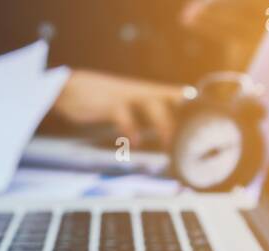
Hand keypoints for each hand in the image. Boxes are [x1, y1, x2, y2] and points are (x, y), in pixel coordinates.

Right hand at [50, 70, 185, 147]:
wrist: (66, 88)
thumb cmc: (93, 97)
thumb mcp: (119, 101)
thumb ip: (136, 110)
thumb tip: (150, 126)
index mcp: (140, 90)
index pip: (171, 93)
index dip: (188, 103)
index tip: (202, 117)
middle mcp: (136, 91)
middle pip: (166, 100)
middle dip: (178, 119)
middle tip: (184, 142)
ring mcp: (123, 96)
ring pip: (152, 105)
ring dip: (162, 125)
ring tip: (167, 144)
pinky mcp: (109, 104)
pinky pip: (125, 117)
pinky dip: (132, 130)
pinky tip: (135, 143)